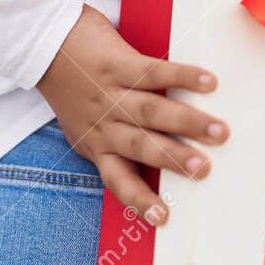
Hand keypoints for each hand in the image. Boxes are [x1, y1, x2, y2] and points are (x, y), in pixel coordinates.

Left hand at [36, 5, 223, 225]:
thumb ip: (114, 145)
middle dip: (172, 159)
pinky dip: (182, 76)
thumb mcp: (83, 128)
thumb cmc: (74, 91)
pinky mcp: (116, 63)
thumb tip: (164, 161)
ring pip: (150, 112)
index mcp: (96, 145)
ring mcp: (110, 93)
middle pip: (140, 145)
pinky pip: (153, 72)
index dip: (139, 200)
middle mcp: (103, 123)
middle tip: (202, 170)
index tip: (163, 218)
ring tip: (217, 132)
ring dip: (186, 122)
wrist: (47, 46)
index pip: (117, 180)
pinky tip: (207, 82)